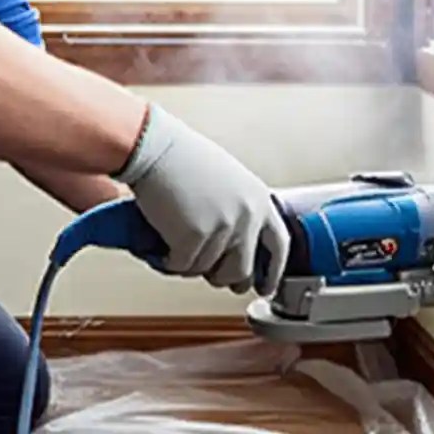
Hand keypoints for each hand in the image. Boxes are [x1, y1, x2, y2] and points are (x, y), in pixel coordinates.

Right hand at [112, 104, 289, 296]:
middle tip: (208, 273)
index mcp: (259, 200)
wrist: (154, 148)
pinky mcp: (196, 236)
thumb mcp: (228, 182)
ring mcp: (223, 227)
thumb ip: (239, 211)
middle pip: (243, 271)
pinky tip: (163, 245)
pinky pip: (183, 266)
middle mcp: (247, 215)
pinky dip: (170, 261)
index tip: (264, 286)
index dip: (272, 272)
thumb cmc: (182, 160)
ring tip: (176, 246)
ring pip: (208, 271)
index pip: (279, 246)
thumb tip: (234, 247)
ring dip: (190, 265)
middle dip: (223, 278)